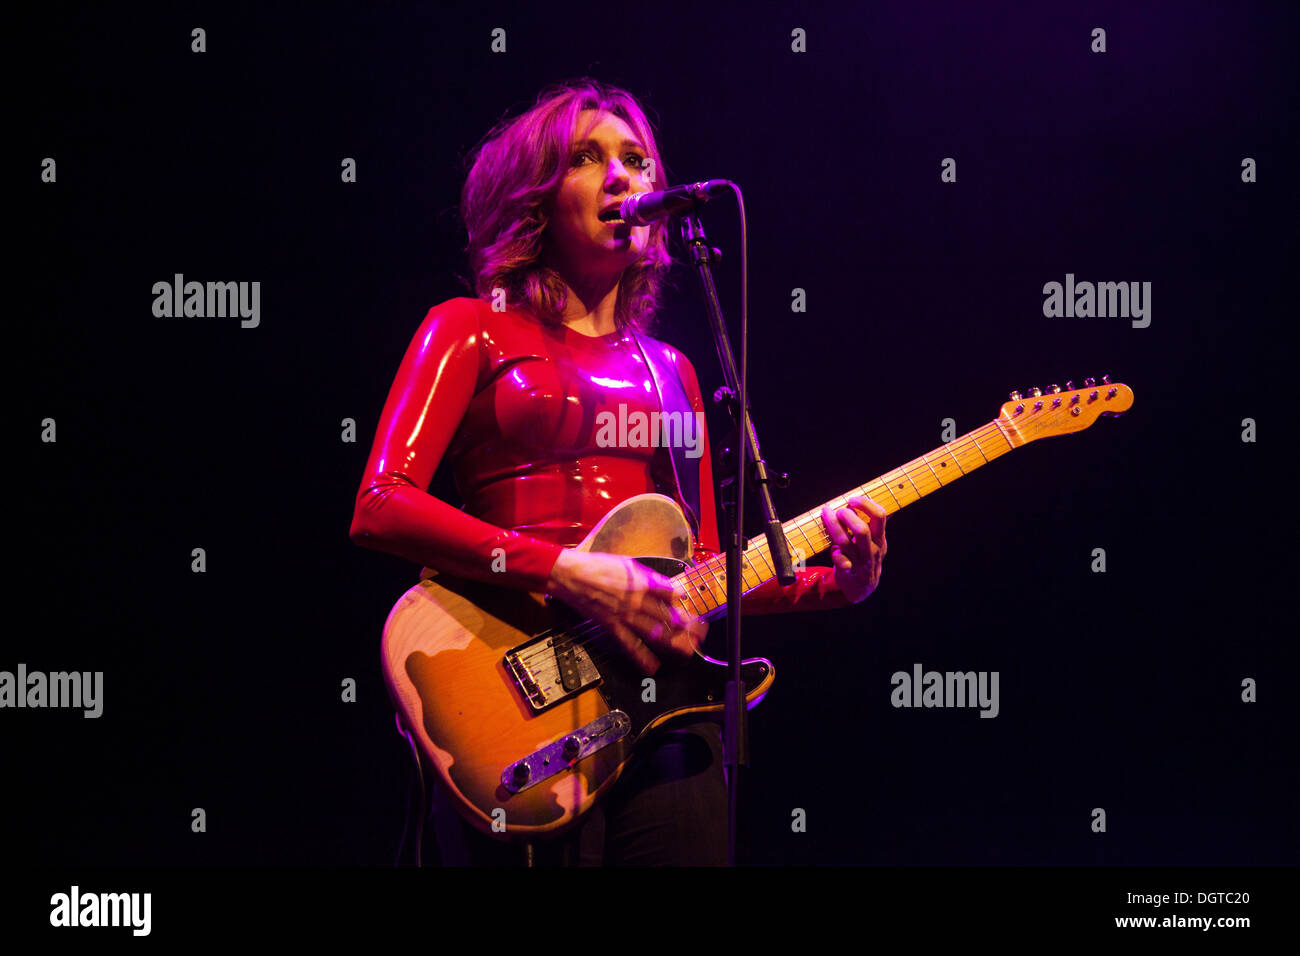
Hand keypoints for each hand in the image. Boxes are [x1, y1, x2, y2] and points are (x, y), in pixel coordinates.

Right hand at [545, 550, 706, 673]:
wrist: (571, 576)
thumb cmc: (597, 566)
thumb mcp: (626, 563)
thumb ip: (645, 576)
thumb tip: (661, 584)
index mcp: (641, 581)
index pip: (670, 592)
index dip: (682, 599)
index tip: (689, 603)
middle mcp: (637, 600)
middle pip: (668, 615)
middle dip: (687, 625)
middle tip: (699, 631)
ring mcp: (626, 615)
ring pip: (655, 632)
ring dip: (674, 642)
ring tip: (687, 649)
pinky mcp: (613, 627)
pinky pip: (630, 646)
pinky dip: (642, 658)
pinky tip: (653, 666)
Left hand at [820, 495, 886, 603]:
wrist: (863, 588)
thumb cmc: (864, 558)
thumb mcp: (872, 541)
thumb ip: (865, 524)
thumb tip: (853, 501)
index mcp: (880, 539)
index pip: (880, 516)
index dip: (866, 504)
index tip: (852, 499)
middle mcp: (872, 550)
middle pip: (862, 530)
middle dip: (847, 516)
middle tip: (839, 510)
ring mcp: (860, 562)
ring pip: (845, 543)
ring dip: (834, 526)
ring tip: (827, 515)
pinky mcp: (848, 572)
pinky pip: (840, 561)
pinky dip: (834, 553)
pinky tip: (832, 550)